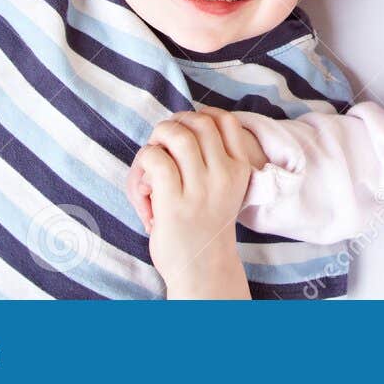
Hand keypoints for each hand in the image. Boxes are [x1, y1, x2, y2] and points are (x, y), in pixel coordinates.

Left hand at [129, 107, 265, 298]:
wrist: (203, 269)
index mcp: (239, 169)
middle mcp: (224, 175)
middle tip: (162, 143)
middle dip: (174, 124)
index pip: (226, 121)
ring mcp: (201, 189)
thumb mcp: (223, 188)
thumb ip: (212, 159)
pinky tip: (144, 182)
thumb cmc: (206, 226)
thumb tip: (177, 128)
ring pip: (177, 136)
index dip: (202, 114)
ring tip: (152, 158)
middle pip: (199, 123)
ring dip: (158, 139)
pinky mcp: (175, 204)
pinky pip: (156, 160)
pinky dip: (145, 161)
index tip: (186, 124)